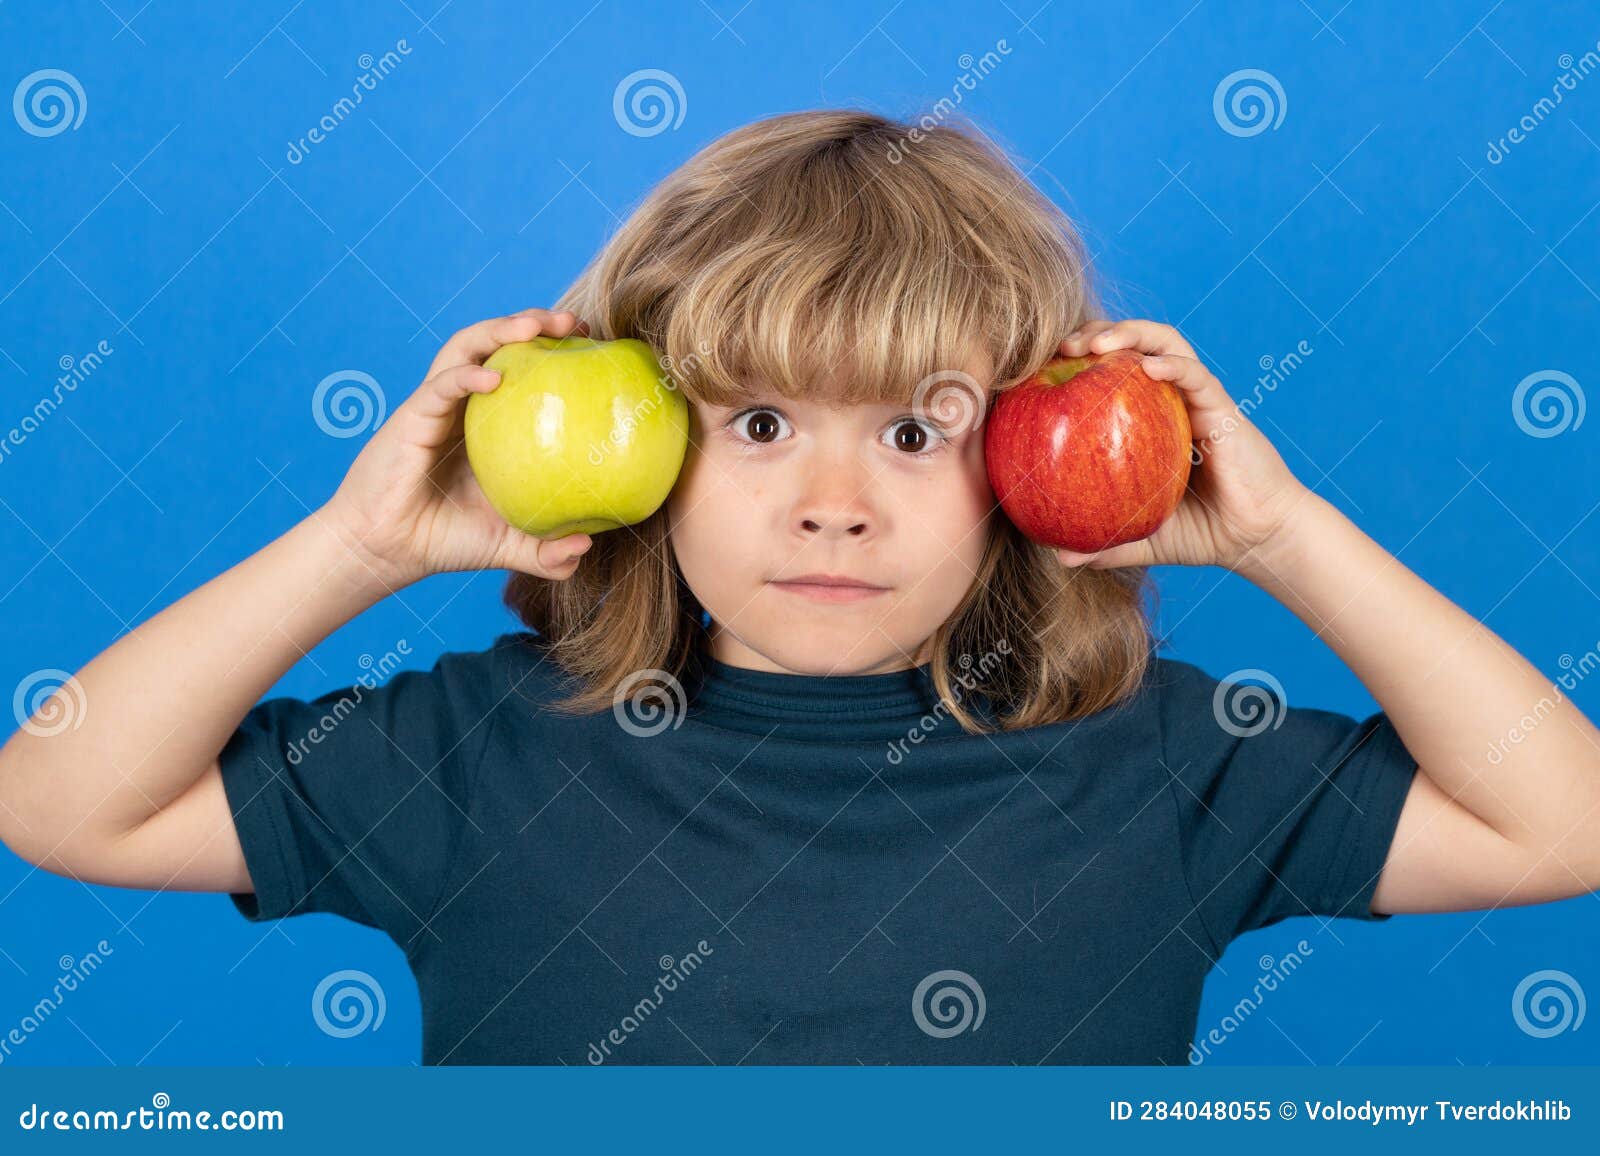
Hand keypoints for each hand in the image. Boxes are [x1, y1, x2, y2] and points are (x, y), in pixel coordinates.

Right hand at [319, 308, 595, 587]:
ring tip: (533, 326)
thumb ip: (547, 551)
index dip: (554, 351)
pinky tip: (493, 377)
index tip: (591, 345)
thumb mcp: (508, 545)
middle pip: (497, 345)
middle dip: (533, 323)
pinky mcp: (412, 418)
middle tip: (573, 324)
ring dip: (499, 329)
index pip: (523, 370)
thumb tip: (587, 547)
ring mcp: (436, 407)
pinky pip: (440, 386)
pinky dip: (466, 376)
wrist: (386, 551)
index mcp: (489, 423)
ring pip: (466, 348)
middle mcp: (464, 406)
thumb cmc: (445, 540)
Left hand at [1051, 319, 1309, 576]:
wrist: (1257, 540)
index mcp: (1150, 420)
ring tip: (1098, 344)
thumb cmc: (1203, 533)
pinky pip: (1196, 376)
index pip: (1112, 374)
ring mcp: (1198, 400)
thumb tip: (1059, 558)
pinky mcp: (1223, 410)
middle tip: (1065, 347)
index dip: (1080, 362)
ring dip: (1131, 334)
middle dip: (1098, 333)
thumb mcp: (1142, 539)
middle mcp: (1172, 401)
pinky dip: (1172, 366)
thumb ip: (1104, 544)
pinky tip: (1146, 368)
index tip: (1045, 369)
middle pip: (1134, 346)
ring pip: (1166, 345)